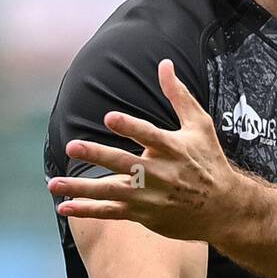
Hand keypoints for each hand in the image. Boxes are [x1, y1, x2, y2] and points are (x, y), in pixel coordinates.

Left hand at [47, 59, 233, 240]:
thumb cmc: (209, 162)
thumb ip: (179, 95)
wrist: (222, 208)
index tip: (109, 117)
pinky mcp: (144, 214)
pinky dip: (87, 211)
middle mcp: (160, 173)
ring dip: (81, 188)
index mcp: (173, 148)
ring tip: (53, 183)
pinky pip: (111, 213)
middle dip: (97, 154)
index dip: (129, 126)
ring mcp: (150, 196)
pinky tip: (64, 207)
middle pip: (124, 163)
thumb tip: (164, 63)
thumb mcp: (200, 125)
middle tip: (72, 145)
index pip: (148, 135)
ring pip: (111, 191)